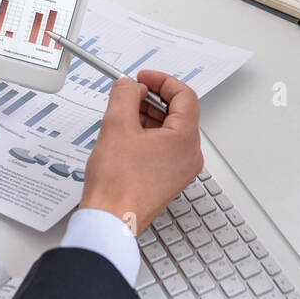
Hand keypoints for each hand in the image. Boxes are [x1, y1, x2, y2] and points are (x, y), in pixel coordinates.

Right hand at [81, 70, 202, 235]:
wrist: (110, 220)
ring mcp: (180, 169)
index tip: (144, 78)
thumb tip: (130, 85)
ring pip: (169, 130)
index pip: (184, 96)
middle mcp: (189, 156)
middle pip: (178, 113)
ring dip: (148, 116)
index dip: (162, 81)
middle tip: (130, 93)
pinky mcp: (168, 179)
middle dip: (152, 99)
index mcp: (185, 140)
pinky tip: (125, 136)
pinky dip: (147, 135)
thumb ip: (126, 95)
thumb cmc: (117, 185)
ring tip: (122, 114)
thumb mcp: (116, 125)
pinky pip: (163, 147)